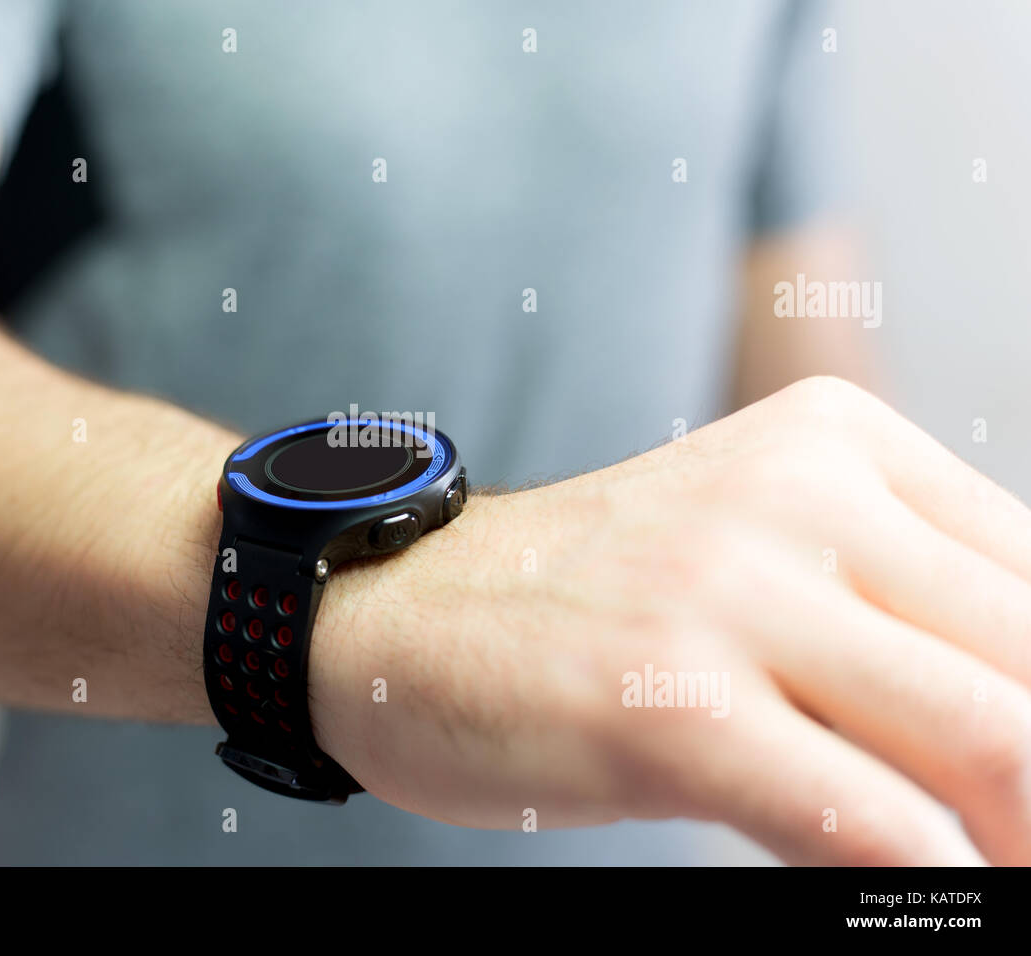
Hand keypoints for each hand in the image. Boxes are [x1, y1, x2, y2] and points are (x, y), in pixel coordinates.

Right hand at [312, 376, 1030, 864]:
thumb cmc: (587, 599)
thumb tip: (1015, 738)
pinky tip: (929, 899)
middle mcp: (800, 492)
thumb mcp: (752, 551)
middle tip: (1027, 845)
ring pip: (986, 738)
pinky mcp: (665, 699)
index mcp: (838, 441)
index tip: (1029, 794)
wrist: (396, 607)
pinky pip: (865, 819)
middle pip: (1029, 661)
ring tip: (989, 874)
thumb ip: (886, 606)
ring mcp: (728, 590)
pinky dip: (928, 882)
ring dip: (1016, 838)